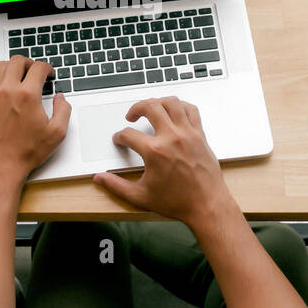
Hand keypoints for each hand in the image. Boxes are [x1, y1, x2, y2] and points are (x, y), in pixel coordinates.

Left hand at [0, 57, 70, 181]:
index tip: (49, 73)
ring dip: (12, 67)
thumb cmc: (26, 152)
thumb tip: (60, 98)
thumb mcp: (56, 133)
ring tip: (20, 76)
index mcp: (27, 95)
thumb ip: (63, 110)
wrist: (0, 166)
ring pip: (0, 66)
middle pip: (17, 61)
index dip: (47, 67)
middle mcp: (7, 91)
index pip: (38, 67)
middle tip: (35, 71)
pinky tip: (6, 86)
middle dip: (30, 63)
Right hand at [93, 97, 232, 226]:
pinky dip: (181, 106)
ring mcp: (188, 134)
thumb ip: (117, 186)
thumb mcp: (141, 196)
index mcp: (155, 152)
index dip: (119, 137)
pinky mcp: (200, 135)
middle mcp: (171, 138)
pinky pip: (191, 110)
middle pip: (149, 107)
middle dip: (136, 108)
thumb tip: (100, 178)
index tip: (120, 140)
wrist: (206, 206)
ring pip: (172, 103)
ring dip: (158, 102)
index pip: (129, 134)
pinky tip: (174, 112)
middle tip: (131, 115)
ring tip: (151, 109)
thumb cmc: (177, 202)